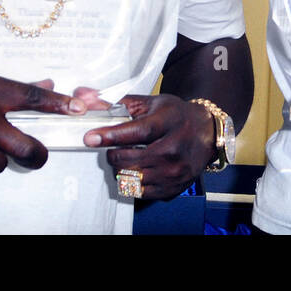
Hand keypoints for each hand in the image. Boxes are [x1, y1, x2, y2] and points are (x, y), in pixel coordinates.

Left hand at [81, 94, 215, 199]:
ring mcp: (175, 171)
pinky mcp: (173, 188)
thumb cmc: (175, 116)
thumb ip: (118, 103)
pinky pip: (139, 192)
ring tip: (123, 158)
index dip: (112, 135)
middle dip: (112, 153)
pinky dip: (130, 182)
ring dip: (119, 169)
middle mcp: (174, 148)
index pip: (138, 132)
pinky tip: (134, 170)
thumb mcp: (151, 102)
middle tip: (111, 147)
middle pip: (131, 158)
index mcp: (169, 122)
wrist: (206, 134)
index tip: (90, 137)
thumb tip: (85, 98)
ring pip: (132, 177)